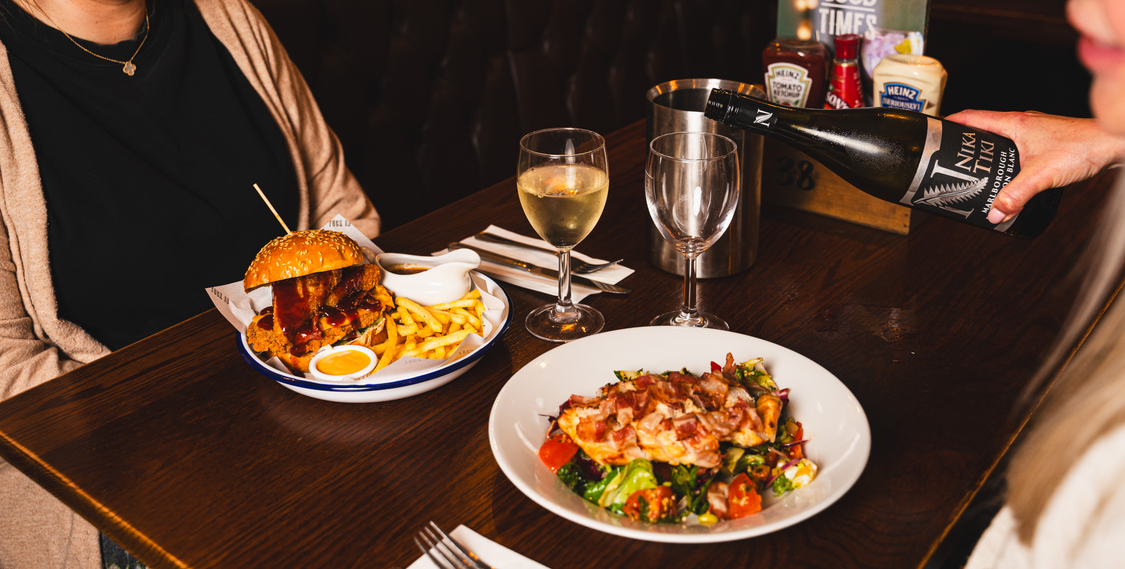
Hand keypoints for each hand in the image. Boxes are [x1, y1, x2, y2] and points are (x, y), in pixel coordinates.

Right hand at [943, 110, 1124, 222]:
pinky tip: (1010, 174)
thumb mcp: (1042, 175)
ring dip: (987, 151)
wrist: (1114, 143)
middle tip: (952, 157)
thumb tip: (995, 211)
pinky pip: (1017, 146)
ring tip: (977, 169)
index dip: (950, 122)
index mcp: (1014, 123)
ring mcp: (1035, 131)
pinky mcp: (1047, 140)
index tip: (935, 130)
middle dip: (966, 142)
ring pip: (1002, 138)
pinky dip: (1006, 157)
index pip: (972, 116)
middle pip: (984, 128)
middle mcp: (1023, 123)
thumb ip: (1015, 195)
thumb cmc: (1084, 147)